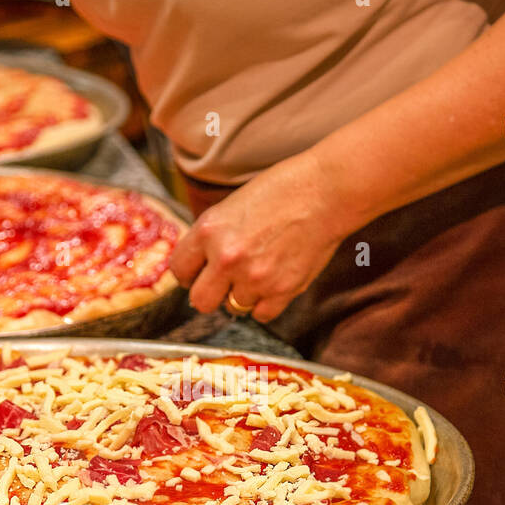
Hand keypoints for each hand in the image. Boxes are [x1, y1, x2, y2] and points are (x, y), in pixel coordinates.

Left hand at [168, 151, 351, 322]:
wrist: (325, 192)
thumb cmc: (281, 190)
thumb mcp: (231, 206)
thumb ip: (212, 237)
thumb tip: (200, 264)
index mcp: (208, 231)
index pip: (179, 270)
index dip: (188, 273)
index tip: (196, 274)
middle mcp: (226, 258)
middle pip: (200, 301)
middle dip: (209, 294)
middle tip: (222, 284)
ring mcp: (254, 278)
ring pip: (233, 307)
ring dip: (243, 295)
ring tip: (259, 271)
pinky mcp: (281, 291)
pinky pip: (261, 314)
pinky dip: (265, 304)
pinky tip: (272, 283)